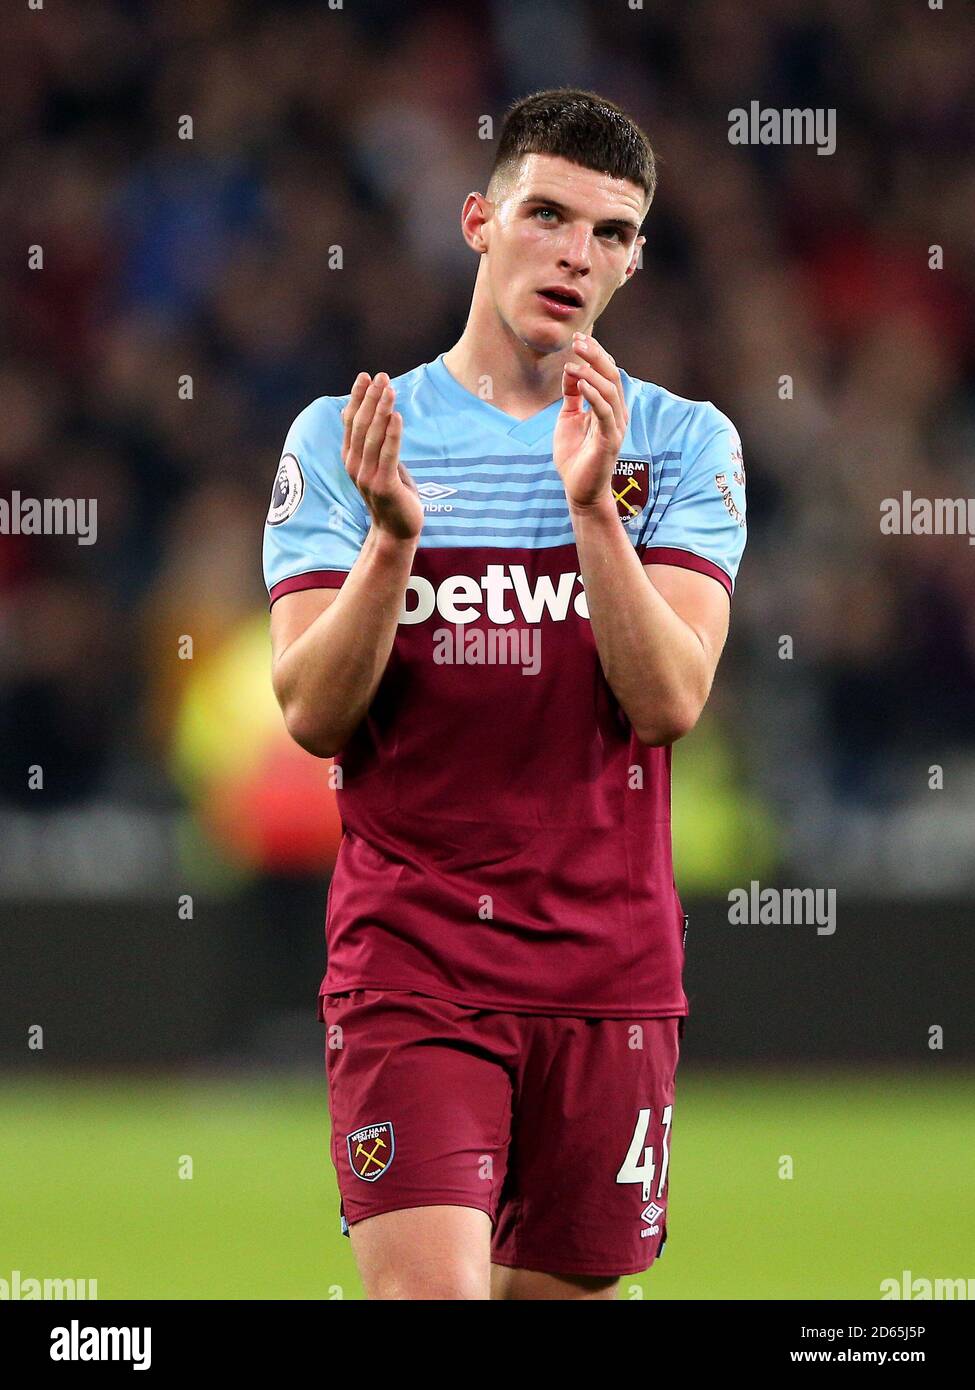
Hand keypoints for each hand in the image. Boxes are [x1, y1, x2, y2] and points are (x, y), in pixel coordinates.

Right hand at [342, 372, 423, 540]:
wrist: (397, 530)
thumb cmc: (391, 493)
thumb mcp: (376, 463)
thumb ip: (369, 441)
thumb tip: (353, 413)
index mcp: (351, 458)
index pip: (351, 422)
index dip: (357, 398)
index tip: (365, 376)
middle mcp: (355, 466)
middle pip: (361, 425)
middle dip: (370, 398)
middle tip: (381, 376)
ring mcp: (368, 477)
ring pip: (373, 437)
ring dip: (382, 410)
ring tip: (389, 389)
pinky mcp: (384, 486)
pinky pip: (389, 454)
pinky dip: (393, 434)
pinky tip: (397, 416)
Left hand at [552, 332, 627, 511]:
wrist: (579, 490)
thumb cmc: (575, 456)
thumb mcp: (569, 417)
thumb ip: (572, 394)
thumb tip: (572, 369)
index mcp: (609, 407)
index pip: (607, 373)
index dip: (595, 354)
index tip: (578, 337)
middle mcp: (617, 414)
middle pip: (612, 376)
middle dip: (595, 356)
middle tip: (578, 340)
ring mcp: (615, 427)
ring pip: (611, 391)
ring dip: (592, 372)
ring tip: (574, 360)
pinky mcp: (610, 440)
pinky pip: (605, 412)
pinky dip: (593, 394)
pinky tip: (581, 382)